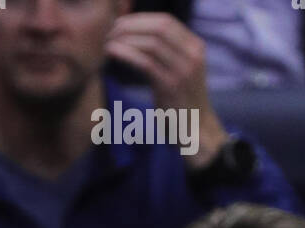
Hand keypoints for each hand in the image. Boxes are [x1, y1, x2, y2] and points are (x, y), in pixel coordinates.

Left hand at [104, 12, 227, 165]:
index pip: (166, 21)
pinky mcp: (172, 85)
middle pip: (159, 26)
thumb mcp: (176, 73)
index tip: (120, 24)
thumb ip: (164, 56)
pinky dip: (127, 54)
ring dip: (126, 38)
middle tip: (110, 31)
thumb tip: (138, 41)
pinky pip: (146, 62)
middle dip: (132, 25)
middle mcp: (193, 53)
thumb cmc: (181, 105)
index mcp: (195, 46)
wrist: (197, 132)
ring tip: (107, 41)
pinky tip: (112, 52)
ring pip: (152, 42)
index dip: (140, 19)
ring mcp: (184, 69)